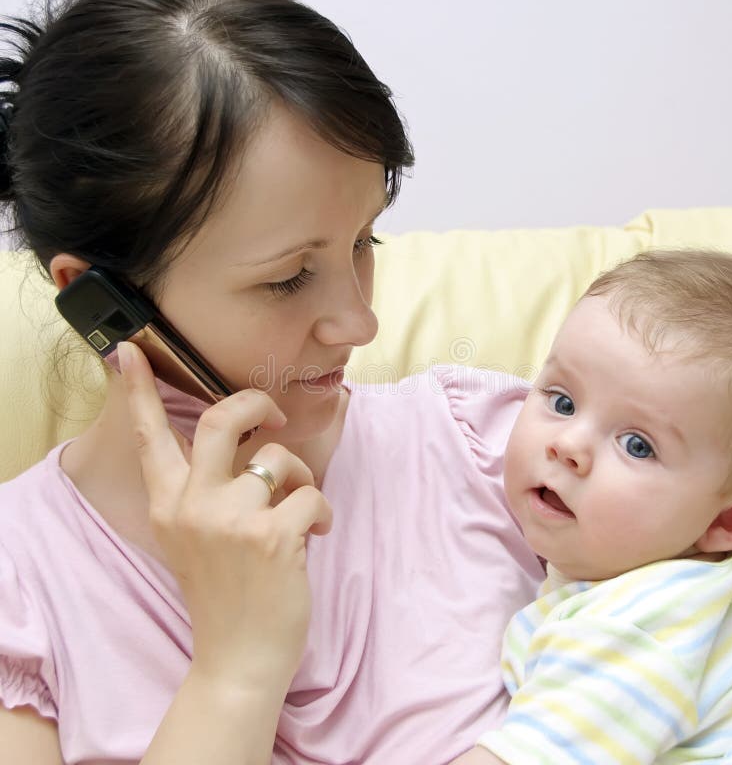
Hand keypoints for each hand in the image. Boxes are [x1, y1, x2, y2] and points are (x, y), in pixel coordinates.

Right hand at [118, 341, 332, 693]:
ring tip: (301, 511)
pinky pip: (311, 495)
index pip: (150, 438)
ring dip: (300, 480)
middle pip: (219, 420)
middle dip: (254, 404)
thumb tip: (242, 448)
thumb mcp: (192, 540)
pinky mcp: (270, 537)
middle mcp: (191, 507)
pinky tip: (315, 535)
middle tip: (273, 417)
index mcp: (168, 505)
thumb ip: (202, 493)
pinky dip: (321, 512)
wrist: (238, 659)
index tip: (130, 351)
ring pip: (277, 459)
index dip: (141, 391)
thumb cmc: (226, 593)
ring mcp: (229, 521)